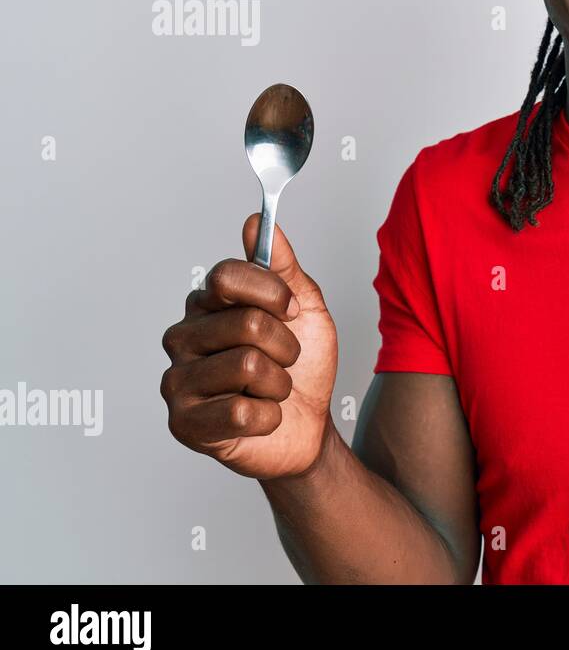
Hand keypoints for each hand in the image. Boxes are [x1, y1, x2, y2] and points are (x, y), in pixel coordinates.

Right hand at [160, 214, 338, 479]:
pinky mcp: (183, 424)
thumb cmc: (302, 366)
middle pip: (246, 323)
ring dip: (279, 383)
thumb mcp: (304, 308)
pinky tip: (258, 419)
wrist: (310, 426)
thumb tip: (256, 222)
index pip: (227, 275)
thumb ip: (282, 266)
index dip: (273, 294)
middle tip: (284, 361)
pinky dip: (268, 417)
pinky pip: (241, 412)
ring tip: (271, 390)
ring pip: (248, 366)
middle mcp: (182, 337)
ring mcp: (177, 382)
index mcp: (206, 304)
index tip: (290, 310)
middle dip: (285, 346)